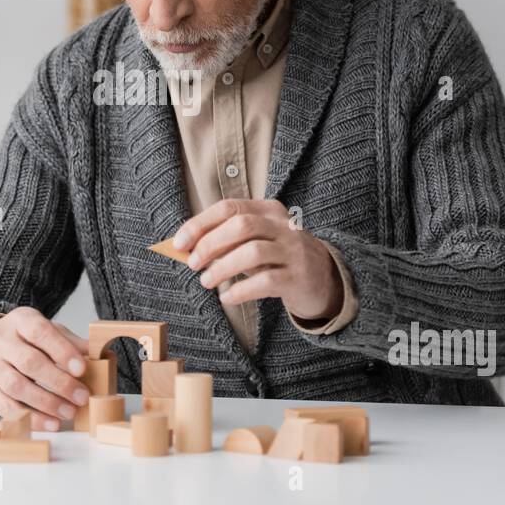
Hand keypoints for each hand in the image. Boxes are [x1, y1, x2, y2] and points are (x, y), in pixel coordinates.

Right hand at [0, 308, 90, 429]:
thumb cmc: (19, 341)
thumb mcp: (43, 332)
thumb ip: (70, 343)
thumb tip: (102, 354)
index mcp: (20, 321)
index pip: (40, 332)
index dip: (62, 351)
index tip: (81, 369)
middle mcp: (0, 341)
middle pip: (30, 362)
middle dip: (59, 382)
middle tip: (82, 397)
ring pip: (17, 385)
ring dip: (46, 402)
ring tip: (69, 412)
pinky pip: (6, 407)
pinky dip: (30, 417)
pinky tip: (50, 423)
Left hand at [173, 199, 343, 322]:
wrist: (325, 278)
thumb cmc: (278, 258)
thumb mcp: (256, 242)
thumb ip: (227, 241)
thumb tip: (187, 248)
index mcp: (269, 210)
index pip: (229, 207)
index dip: (200, 224)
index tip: (179, 243)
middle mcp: (283, 226)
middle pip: (241, 225)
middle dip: (210, 244)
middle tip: (192, 264)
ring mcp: (293, 250)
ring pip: (253, 252)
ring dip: (223, 268)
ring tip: (206, 281)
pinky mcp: (298, 277)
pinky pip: (266, 281)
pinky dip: (241, 290)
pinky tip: (227, 298)